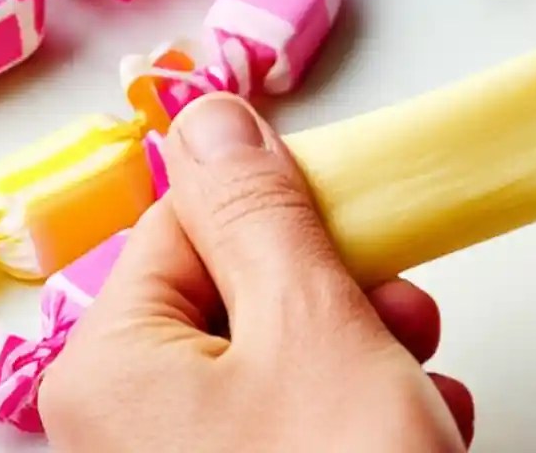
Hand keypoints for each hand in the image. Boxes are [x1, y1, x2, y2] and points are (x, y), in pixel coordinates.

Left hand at [39, 94, 474, 451]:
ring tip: (423, 392)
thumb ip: (259, 211)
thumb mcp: (310, 325)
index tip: (357, 228)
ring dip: (374, 354)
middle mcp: (133, 419)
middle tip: (401, 319)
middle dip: (345, 296)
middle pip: (248, 290)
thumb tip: (211, 114)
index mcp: (112, 364)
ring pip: (292, 354)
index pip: (191, 221)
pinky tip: (420, 431)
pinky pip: (304, 417)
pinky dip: (369, 411)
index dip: (286, 215)